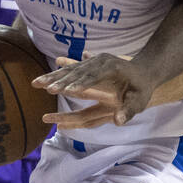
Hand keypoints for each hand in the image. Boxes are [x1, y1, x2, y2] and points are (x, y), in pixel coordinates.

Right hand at [32, 53, 151, 127]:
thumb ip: (129, 110)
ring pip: (71, 69)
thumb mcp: (140, 100)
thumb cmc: (142, 88)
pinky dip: (60, 70)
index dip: (79, 84)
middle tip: (45, 88)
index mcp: (112, 70)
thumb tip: (118, 121)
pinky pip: (72, 67)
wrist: (145, 70)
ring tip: (37, 82)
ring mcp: (94, 61)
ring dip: (54, 76)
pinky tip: (49, 72)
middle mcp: (101, 62)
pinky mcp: (90, 63)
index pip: (92, 78)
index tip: (65, 92)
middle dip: (61, 80)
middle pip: (77, 72)